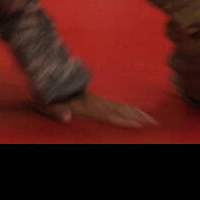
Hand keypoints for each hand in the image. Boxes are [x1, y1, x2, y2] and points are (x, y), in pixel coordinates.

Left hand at [32, 91, 156, 127]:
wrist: (45, 74)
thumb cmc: (45, 94)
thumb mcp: (45, 104)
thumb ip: (56, 112)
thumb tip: (68, 118)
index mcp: (85, 105)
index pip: (108, 114)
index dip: (123, 120)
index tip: (138, 125)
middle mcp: (94, 101)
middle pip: (119, 109)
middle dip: (137, 116)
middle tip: (154, 122)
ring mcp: (95, 99)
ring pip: (119, 106)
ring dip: (135, 112)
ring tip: (149, 117)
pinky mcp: (93, 99)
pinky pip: (114, 104)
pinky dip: (126, 108)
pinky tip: (132, 111)